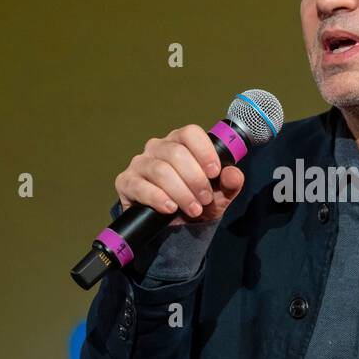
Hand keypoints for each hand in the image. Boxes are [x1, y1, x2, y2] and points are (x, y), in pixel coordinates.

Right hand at [114, 124, 244, 225]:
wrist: (177, 225)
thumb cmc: (197, 200)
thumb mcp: (220, 194)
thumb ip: (230, 182)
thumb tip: (232, 173)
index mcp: (181, 142)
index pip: (190, 133)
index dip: (204, 152)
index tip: (214, 173)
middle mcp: (158, 147)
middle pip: (176, 153)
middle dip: (195, 180)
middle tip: (204, 199)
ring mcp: (140, 163)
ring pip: (161, 170)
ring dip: (181, 193)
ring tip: (193, 209)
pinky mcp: (126, 182)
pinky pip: (140, 186)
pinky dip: (158, 198)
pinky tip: (170, 209)